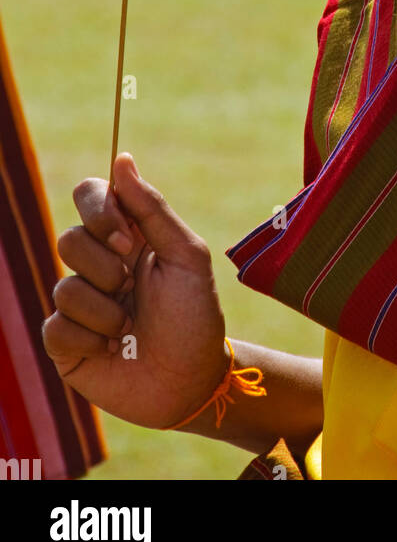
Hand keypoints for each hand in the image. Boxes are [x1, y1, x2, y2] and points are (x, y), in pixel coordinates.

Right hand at [43, 153, 228, 430]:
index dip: (99, 210)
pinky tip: (111, 350)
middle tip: (133, 286)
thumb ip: (153, 209)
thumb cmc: (195, 316)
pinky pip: (55, 327)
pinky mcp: (66, 343)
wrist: (193, 382)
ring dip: (105, 311)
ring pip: (64, 287)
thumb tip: (122, 159)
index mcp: (127, 236)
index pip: (89, 195)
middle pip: (70, 238)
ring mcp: (79, 303)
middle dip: (106, 267)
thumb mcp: (187, 256)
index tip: (127, 238)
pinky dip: (88, 340)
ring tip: (130, 328)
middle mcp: (98, 264)